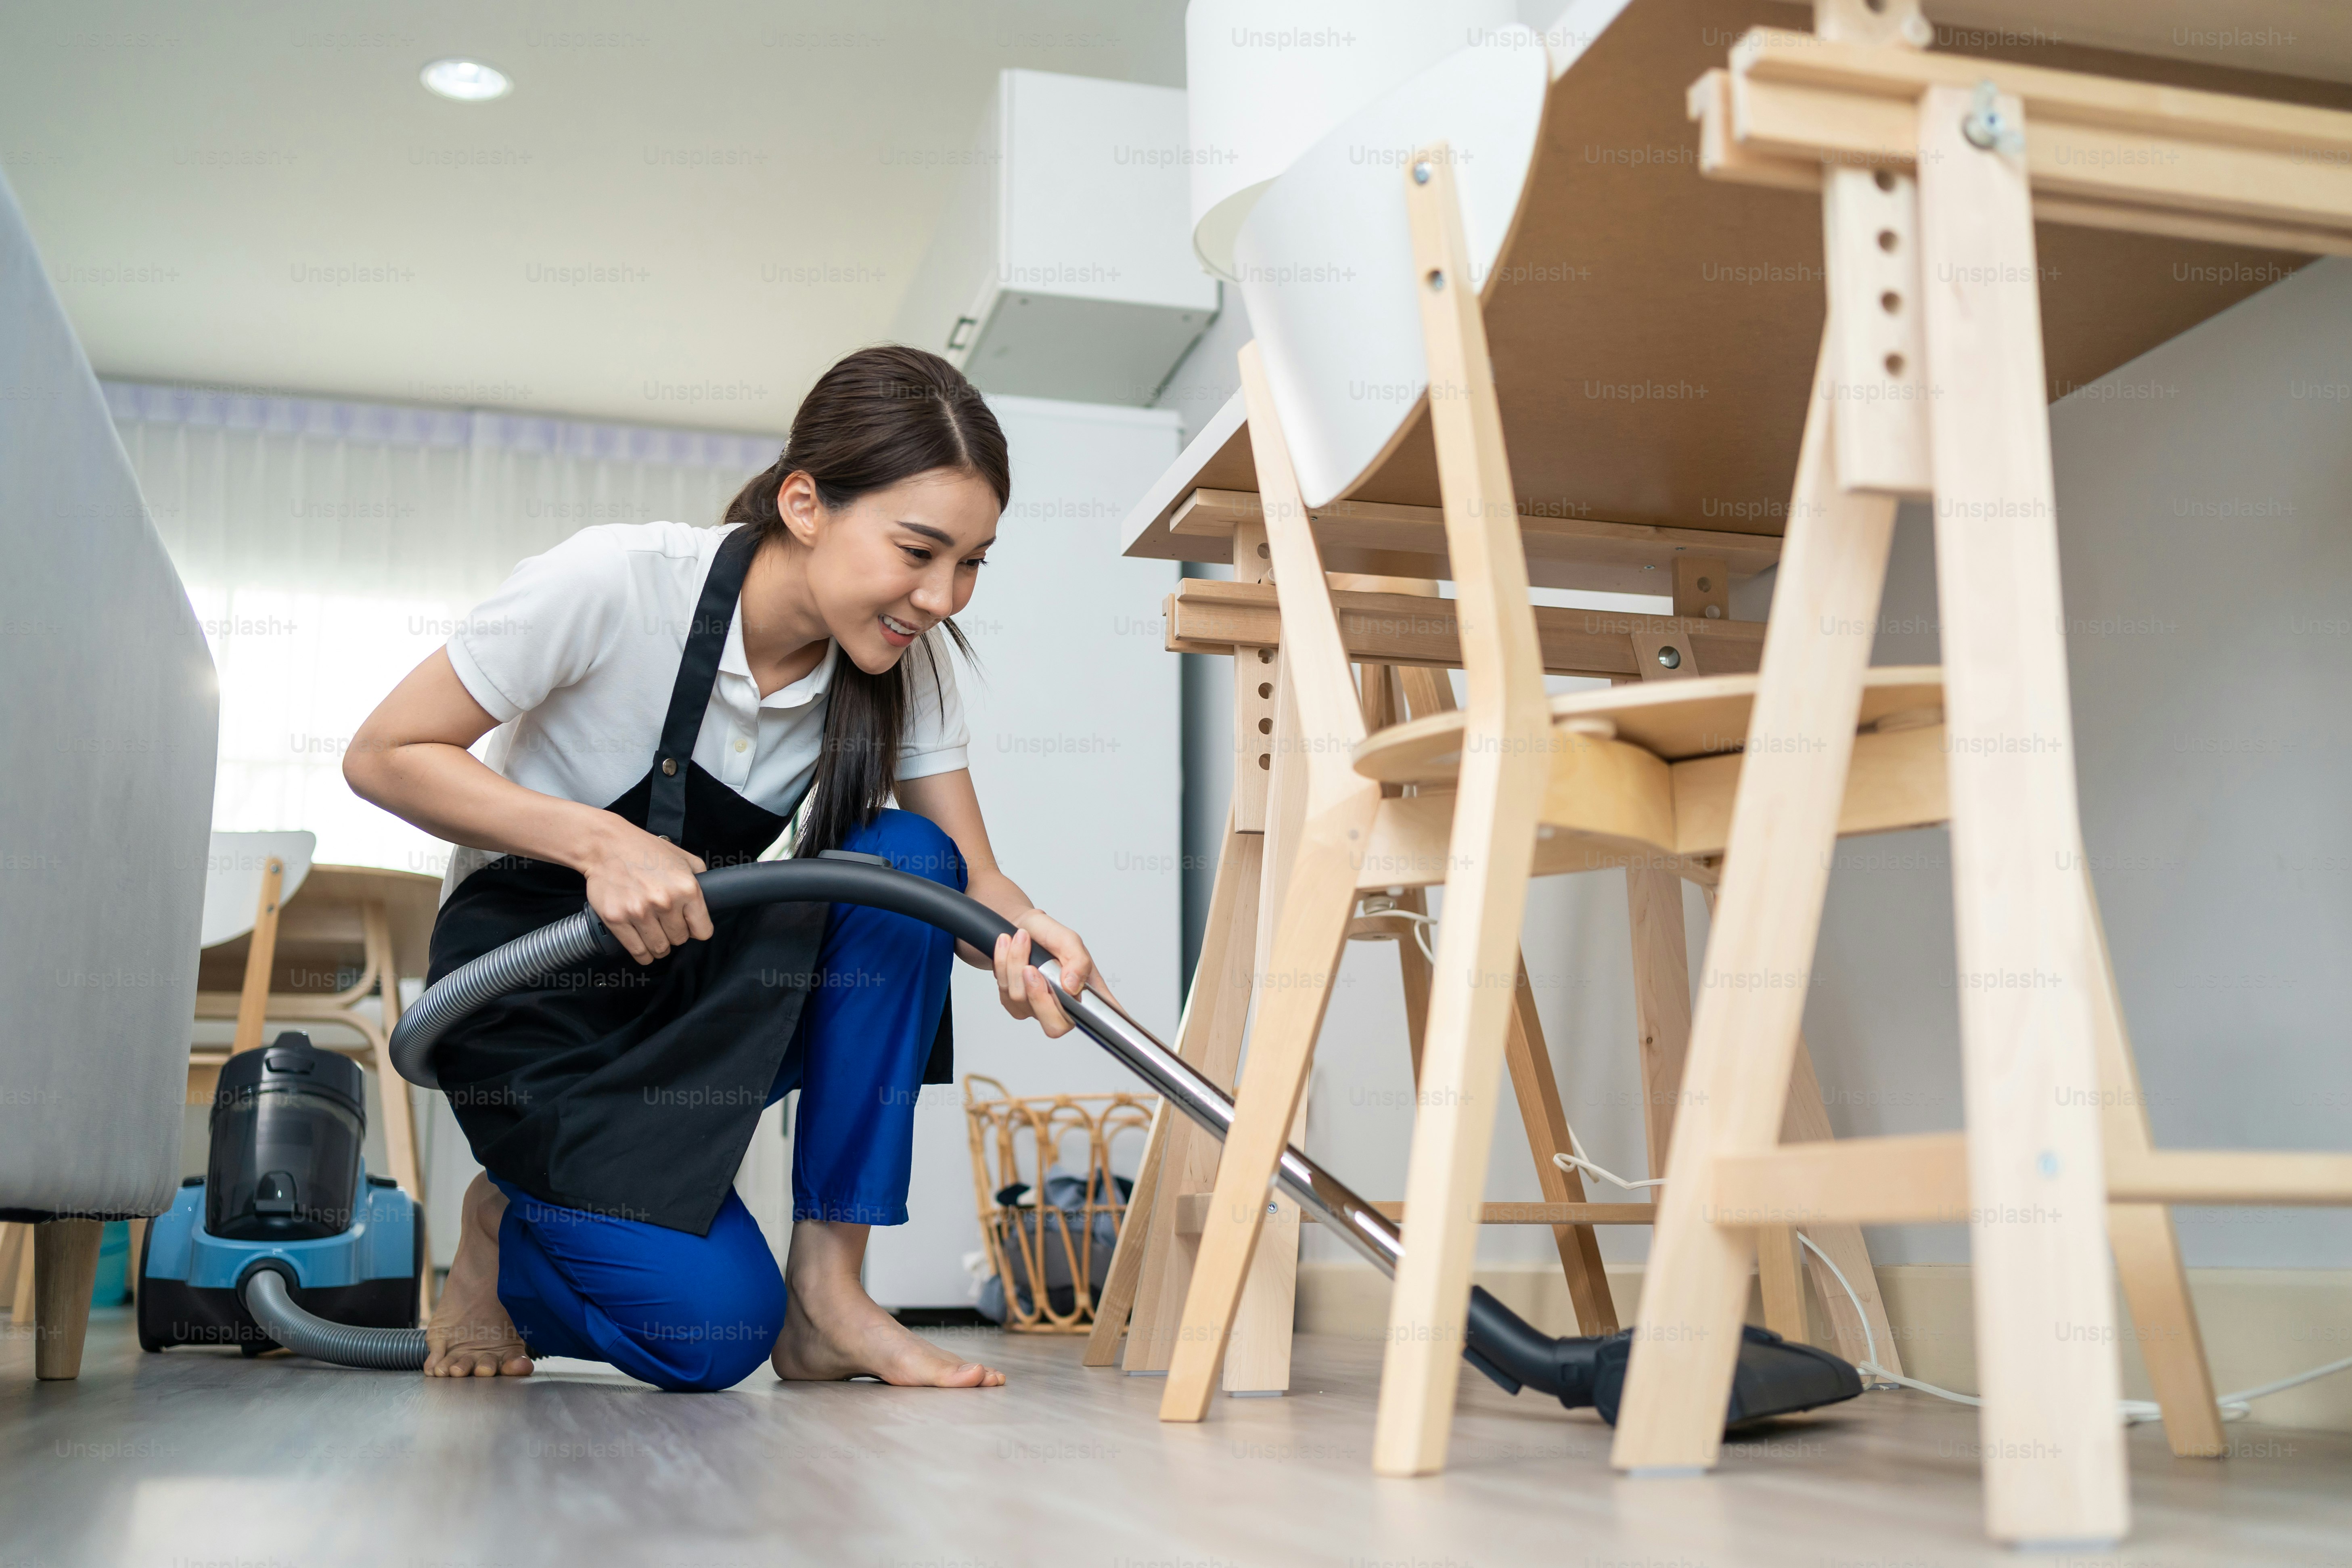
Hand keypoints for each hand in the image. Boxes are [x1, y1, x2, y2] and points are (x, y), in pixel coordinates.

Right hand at [582, 821, 710, 963]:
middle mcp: (665, 902)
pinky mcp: (617, 919)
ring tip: (655, 936)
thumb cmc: (644, 850)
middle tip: (667, 924)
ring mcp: (639, 912)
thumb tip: (711, 898)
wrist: (606, 845)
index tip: (689, 926)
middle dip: (675, 934)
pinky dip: (642, 953)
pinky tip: (643, 946)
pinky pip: (637, 951)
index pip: (703, 931)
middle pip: (679, 940)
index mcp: (686, 888)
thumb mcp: (683, 858)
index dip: (696, 930)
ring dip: (659, 946)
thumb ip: (701, 879)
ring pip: (659, 949)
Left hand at [990, 910, 1108, 1037]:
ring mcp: (1038, 1007)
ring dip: (1016, 964)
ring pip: (1022, 1001)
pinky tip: (1008, 948)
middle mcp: (1063, 1004)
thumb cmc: (1049, 935)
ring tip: (1020, 939)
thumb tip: (1072, 987)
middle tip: (1031, 967)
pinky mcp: (1016, 1004)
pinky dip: (1003, 966)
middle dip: (1037, 994)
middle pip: (1055, 1026)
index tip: (1088, 1008)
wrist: (1020, 928)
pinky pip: (1005, 993)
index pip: (1101, 1018)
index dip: (1100, 1025)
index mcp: (1085, 991)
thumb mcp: (1068, 940)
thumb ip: (1078, 961)